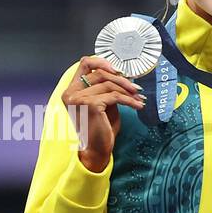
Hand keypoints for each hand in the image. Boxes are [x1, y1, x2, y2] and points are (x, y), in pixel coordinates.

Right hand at [61, 56, 145, 171]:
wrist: (97, 150)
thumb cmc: (101, 129)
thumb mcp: (103, 104)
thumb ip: (106, 89)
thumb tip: (122, 75)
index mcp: (71, 90)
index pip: (84, 64)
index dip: (102, 62)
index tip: (119, 71)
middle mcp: (71, 92)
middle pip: (100, 73)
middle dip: (122, 80)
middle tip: (137, 89)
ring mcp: (78, 98)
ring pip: (109, 84)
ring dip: (128, 91)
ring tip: (140, 98)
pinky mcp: (90, 105)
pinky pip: (114, 96)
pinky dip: (129, 100)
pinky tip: (138, 106)